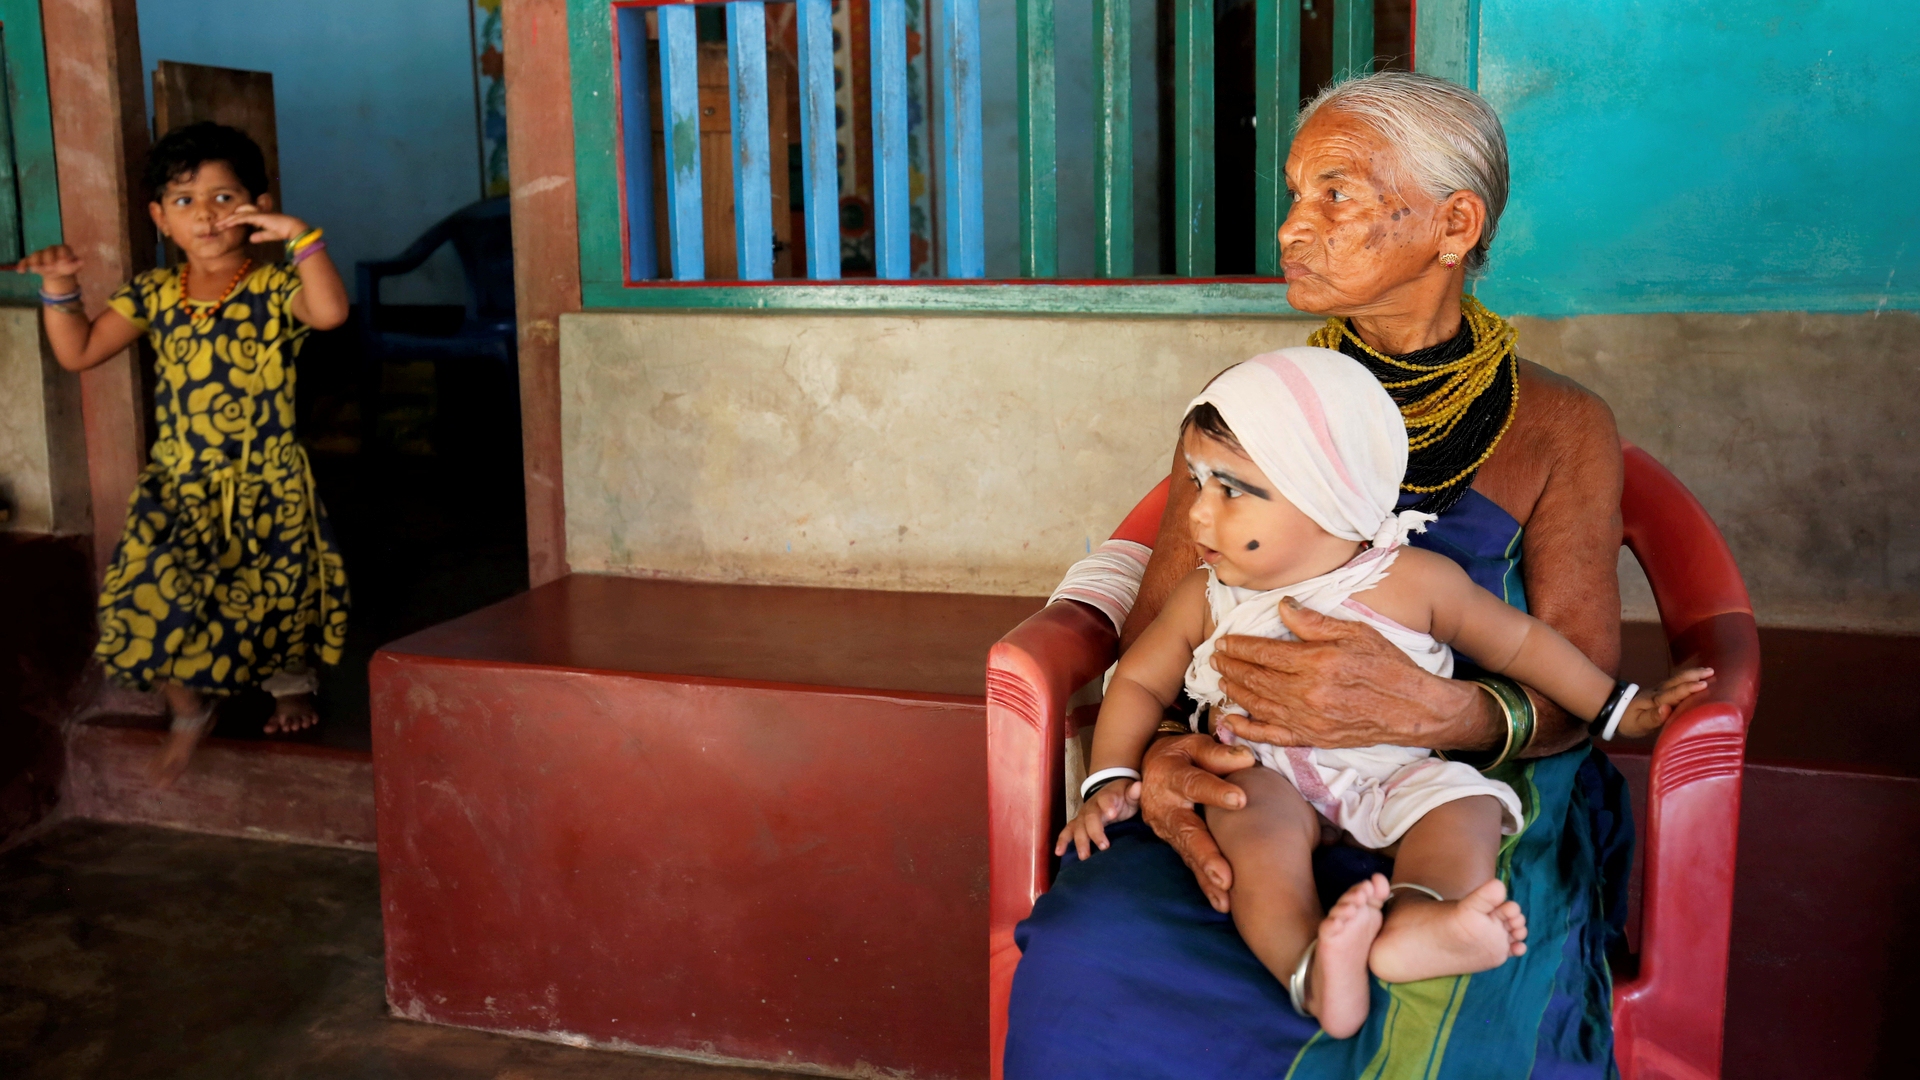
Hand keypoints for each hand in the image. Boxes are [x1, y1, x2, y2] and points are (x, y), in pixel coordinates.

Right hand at [14, 244, 83, 290]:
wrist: (57, 272)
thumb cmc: (66, 266)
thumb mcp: (73, 267)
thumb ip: (76, 264)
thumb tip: (82, 262)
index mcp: (62, 249)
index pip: (63, 249)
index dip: (64, 254)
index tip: (64, 261)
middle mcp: (51, 250)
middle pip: (48, 251)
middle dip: (49, 258)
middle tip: (51, 267)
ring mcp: (40, 255)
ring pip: (36, 254)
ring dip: (35, 261)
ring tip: (35, 268)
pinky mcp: (31, 261)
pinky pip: (25, 261)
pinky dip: (22, 265)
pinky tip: (21, 271)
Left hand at [212, 206, 308, 243]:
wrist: (294, 228)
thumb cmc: (286, 232)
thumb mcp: (270, 235)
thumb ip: (261, 236)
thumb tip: (251, 239)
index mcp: (262, 217)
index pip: (245, 216)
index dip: (236, 220)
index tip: (227, 225)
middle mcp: (258, 213)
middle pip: (239, 213)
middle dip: (229, 218)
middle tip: (219, 224)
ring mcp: (258, 214)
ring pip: (239, 215)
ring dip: (228, 220)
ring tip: (218, 225)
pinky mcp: (258, 217)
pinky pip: (242, 218)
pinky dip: (234, 221)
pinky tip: (227, 224)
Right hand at [1055, 779, 1141, 860]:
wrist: (1109, 791)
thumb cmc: (1123, 796)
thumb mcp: (1130, 793)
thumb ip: (1134, 793)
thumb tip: (1138, 786)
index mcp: (1106, 797)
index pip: (1105, 800)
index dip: (1107, 806)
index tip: (1112, 815)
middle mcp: (1092, 806)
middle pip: (1090, 818)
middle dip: (1095, 832)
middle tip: (1104, 847)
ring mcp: (1083, 815)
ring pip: (1078, 827)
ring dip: (1080, 841)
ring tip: (1084, 857)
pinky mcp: (1078, 823)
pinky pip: (1067, 831)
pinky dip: (1062, 841)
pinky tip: (1059, 853)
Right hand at [1139, 733, 1254, 911]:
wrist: (1152, 768)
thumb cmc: (1182, 755)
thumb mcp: (1194, 745)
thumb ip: (1217, 752)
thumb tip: (1246, 759)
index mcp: (1170, 776)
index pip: (1194, 783)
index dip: (1215, 792)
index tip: (1240, 800)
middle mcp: (1165, 807)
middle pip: (1187, 831)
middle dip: (1207, 855)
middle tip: (1226, 877)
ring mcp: (1167, 829)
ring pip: (1188, 855)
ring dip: (1206, 878)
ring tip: (1225, 898)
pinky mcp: (1174, 843)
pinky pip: (1190, 864)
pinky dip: (1205, 884)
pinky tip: (1222, 903)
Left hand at [1212, 598, 1476, 749]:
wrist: (1414, 708)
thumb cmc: (1387, 664)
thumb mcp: (1355, 631)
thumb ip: (1314, 622)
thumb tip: (1281, 607)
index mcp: (1317, 661)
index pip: (1264, 652)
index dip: (1239, 646)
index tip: (1223, 641)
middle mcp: (1307, 692)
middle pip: (1256, 678)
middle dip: (1231, 666)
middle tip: (1214, 657)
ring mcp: (1308, 719)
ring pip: (1258, 705)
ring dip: (1234, 691)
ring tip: (1220, 679)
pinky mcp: (1313, 738)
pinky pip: (1272, 736)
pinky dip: (1247, 730)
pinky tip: (1230, 721)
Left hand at [1615, 667, 1713, 739]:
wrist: (1616, 711)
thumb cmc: (1629, 721)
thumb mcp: (1639, 723)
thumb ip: (1653, 718)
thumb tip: (1666, 709)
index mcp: (1655, 700)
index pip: (1673, 693)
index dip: (1688, 688)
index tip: (1703, 684)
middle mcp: (1659, 692)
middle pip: (1677, 681)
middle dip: (1694, 676)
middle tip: (1711, 672)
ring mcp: (1660, 690)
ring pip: (1678, 679)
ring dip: (1693, 674)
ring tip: (1709, 671)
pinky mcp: (1662, 691)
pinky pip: (1677, 682)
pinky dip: (1689, 678)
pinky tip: (1698, 676)